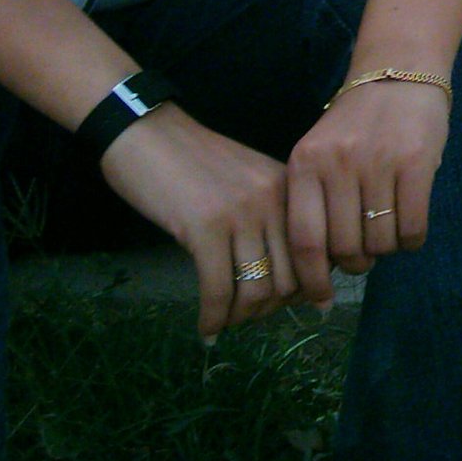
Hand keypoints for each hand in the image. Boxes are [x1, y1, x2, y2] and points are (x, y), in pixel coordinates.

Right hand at [98, 105, 302, 339]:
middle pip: (290, 278)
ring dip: (242, 317)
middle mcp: (273, 200)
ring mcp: (241, 214)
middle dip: (273, 307)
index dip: (309, 288)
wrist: (146, 132)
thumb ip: (271, 219)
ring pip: (257, 289)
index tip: (300, 306)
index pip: (315, 253)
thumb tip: (295, 277)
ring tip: (228, 321)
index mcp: (288, 188)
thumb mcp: (246, 184)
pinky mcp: (204, 228)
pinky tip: (206, 329)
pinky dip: (214, 318)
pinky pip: (218, 290)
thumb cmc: (193, 163)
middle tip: (251, 315)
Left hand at [285, 78, 449, 306]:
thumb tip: (318, 272)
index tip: (320, 299)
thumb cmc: (357, 124)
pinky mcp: (417, 163)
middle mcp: (338, 163)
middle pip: (345, 247)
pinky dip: (412, 240)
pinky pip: (412, 228)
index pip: (304, 239)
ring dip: (386, 249)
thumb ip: (315, 202)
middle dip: (356, 263)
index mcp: (305, 164)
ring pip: (380, 242)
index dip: (311, 279)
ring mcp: (378, 162)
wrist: (399, 73)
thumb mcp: (320, 154)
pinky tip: (410, 227)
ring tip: (388, 230)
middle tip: (364, 253)